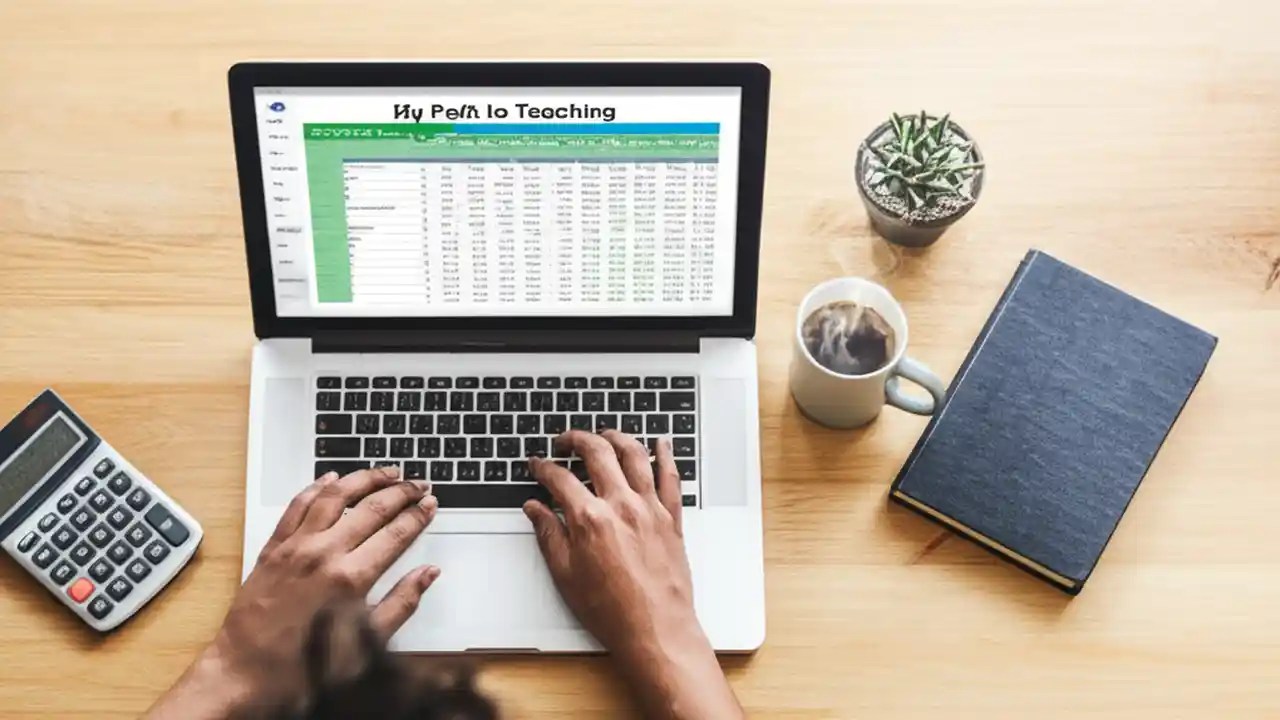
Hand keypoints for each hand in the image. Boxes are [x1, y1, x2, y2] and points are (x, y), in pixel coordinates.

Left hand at [146, 467, 439, 718]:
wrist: (245, 673)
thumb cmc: (302, 668)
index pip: (396, 534)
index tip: (430, 505)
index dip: (418, 516)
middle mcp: (323, 554)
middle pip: (372, 508)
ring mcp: (296, 547)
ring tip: (385, 472)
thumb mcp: (365, 645)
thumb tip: (427, 575)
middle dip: (401, 492)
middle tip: (418, 484)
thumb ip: (401, 604)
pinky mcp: (273, 548)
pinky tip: (331, 479)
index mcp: (350, 579)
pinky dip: (317, 487)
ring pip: (335, 495)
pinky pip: (297, 505)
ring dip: (364, 478)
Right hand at [523, 431, 742, 719]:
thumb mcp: (565, 575)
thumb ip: (549, 534)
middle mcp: (621, 505)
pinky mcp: (671, 518)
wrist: (655, 630)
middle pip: (597, 453)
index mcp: (590, 519)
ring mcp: (650, 509)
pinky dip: (666, 455)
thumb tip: (535, 509)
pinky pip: (671, 477)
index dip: (544, 467)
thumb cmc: (612, 610)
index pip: (560, 478)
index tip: (537, 465)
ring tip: (605, 433)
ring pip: (635, 455)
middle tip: (565, 439)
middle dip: (577, 439)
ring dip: (617, 437)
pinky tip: (662, 443)